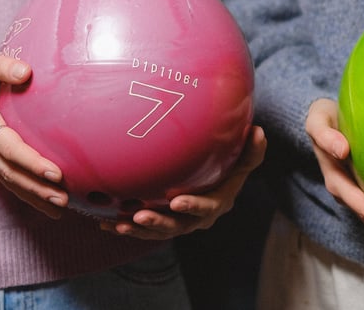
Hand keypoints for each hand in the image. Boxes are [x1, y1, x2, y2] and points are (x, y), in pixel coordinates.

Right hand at [0, 43, 67, 217]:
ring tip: (59, 207)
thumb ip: (2, 65)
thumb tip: (26, 72)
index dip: (30, 161)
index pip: (8, 147)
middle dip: (35, 187)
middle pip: (9, 171)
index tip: (54, 172)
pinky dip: (25, 190)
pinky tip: (45, 199)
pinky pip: (7, 174)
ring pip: (7, 178)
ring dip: (32, 195)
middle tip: (63, 198)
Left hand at [100, 126, 267, 240]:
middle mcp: (197, 218)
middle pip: (178, 226)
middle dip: (158, 224)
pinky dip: (125, 227)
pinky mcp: (162, 221)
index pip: (207, 208)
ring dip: (137, 230)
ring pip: (158, 230)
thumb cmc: (230, 167)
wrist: (217, 181)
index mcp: (218, 203)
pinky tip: (104, 224)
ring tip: (118, 225)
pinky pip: (143, 228)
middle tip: (139, 217)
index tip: (177, 201)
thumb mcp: (244, 160)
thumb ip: (251, 152)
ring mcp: (179, 222)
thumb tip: (259, 132)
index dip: (193, 207)